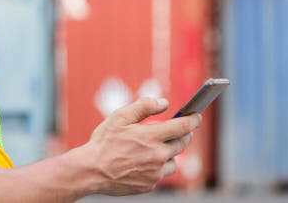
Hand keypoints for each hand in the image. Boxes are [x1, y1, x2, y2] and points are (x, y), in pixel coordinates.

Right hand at [84, 97, 200, 195]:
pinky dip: (157, 167)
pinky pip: (161, 174)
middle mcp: (157, 156)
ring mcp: (155, 173)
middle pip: (182, 144)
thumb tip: (164, 102)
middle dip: (183, 134)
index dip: (193, 120)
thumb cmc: (104, 142)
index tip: (196, 116)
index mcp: (151, 137)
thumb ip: (144, 106)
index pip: (182, 127)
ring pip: (173, 161)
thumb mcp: (120, 117)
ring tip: (154, 148)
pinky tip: (142, 162)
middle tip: (179, 129)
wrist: (91, 171)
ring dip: (169, 153)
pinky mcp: (150, 185)